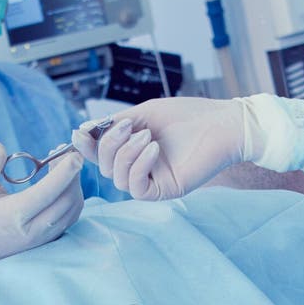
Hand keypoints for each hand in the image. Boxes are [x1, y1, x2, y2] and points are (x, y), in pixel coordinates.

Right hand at [0, 142, 83, 284]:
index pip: (46, 193)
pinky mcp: (50, 238)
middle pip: (66, 201)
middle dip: (73, 175)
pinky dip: (74, 195)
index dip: (63, 173)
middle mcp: (33, 230)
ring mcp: (44, 237)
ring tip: (65, 163)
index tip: (73, 155)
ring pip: (72, 209)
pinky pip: (70, 216)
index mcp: (13, 216)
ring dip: (75, 185)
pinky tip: (65, 180)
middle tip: (68, 153)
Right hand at [72, 98, 245, 200]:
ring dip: (126, 153)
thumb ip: (114, 124)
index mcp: (131, 149)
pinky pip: (136, 187)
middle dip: (109, 145)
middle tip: (129, 126)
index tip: (81, 133)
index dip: (86, 146)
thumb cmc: (188, 116)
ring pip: (117, 177)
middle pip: (104, 166)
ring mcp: (150, 180)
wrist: (222, 124)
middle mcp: (138, 167)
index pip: (99, 154)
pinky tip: (154, 149)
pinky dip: (139, 166)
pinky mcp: (163, 190)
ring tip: (148, 136)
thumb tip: (82, 131)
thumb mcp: (144, 114)